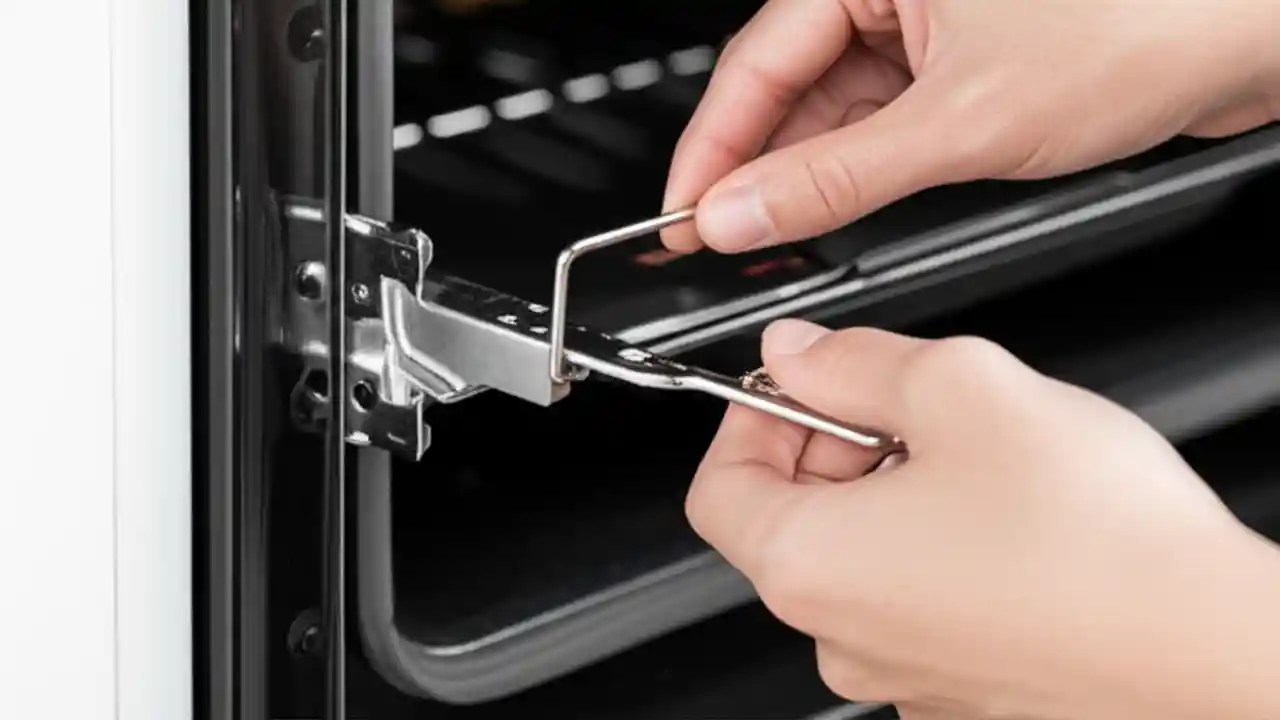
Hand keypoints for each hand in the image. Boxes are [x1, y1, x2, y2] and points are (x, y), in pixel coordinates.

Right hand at [661, 0, 1279, 252]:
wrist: (1252, 34)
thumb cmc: (1144, 24)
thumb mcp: (961, 124)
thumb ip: (837, 179)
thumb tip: (746, 212)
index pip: (757, 59)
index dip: (714, 146)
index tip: (687, 212)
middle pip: (788, 81)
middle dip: (755, 164)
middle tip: (724, 235)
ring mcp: (929, 19)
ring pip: (835, 104)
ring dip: (807, 171)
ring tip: (777, 233)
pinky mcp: (961, 58)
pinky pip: (883, 115)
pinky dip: (859, 165)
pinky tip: (838, 206)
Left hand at [687, 319, 1279, 718]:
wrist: (1216, 653)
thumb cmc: (1101, 544)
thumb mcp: (962, 388)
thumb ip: (853, 361)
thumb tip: (796, 354)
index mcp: (809, 565)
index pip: (719, 486)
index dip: (752, 418)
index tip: (801, 385)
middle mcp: (841, 635)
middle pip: (789, 519)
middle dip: (835, 446)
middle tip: (905, 406)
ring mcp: (901, 673)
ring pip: (859, 557)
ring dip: (893, 492)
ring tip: (975, 459)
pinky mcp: (960, 688)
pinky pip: (916, 600)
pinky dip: (936, 548)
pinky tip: (1006, 520)